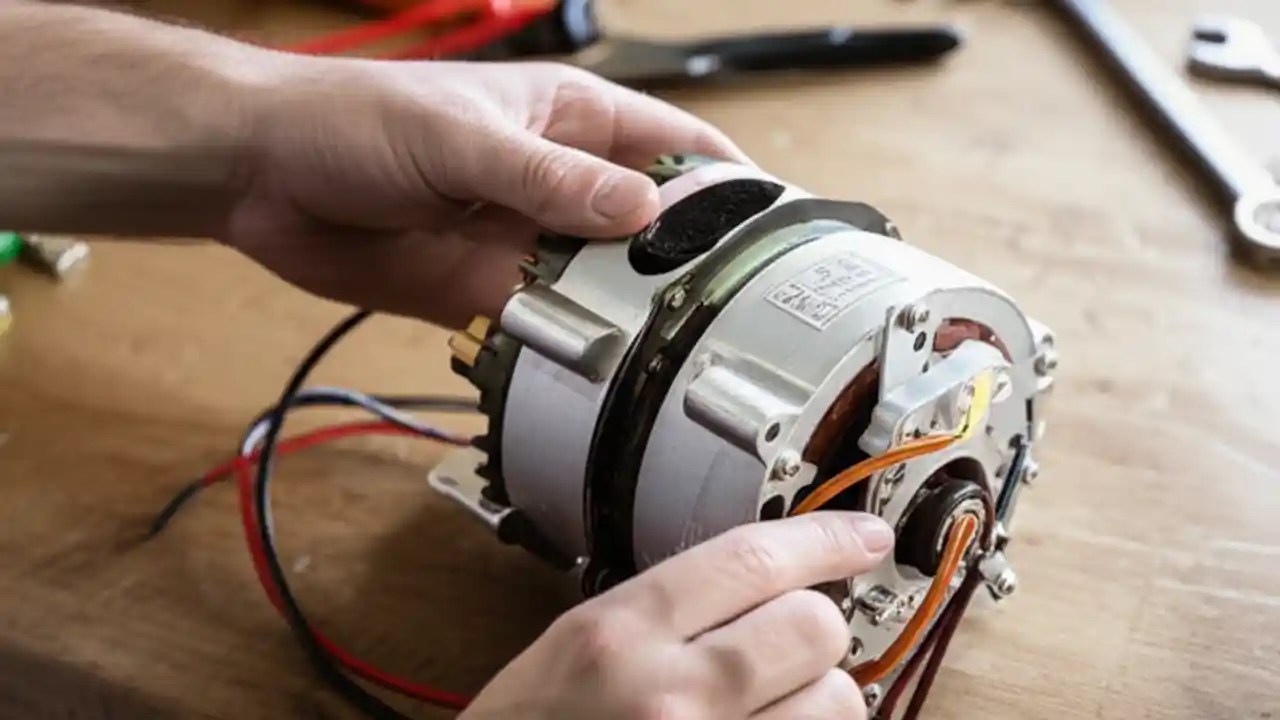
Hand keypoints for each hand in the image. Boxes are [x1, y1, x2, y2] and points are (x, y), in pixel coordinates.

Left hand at [228, 59, 748, 326]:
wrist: (262, 173)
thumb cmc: (356, 116)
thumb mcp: (461, 138)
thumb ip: (549, 179)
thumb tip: (639, 211)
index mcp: (574, 122)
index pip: (678, 148)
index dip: (729, 185)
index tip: (773, 232)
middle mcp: (561, 186)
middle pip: (651, 230)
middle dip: (682, 267)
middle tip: (717, 314)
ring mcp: (527, 243)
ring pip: (602, 286)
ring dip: (624, 314)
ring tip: (657, 348)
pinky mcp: (487, 294)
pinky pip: (544, 326)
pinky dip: (565, 346)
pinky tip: (585, 364)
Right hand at [460, 512, 892, 719]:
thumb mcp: (572, 650)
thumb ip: (665, 612)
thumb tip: (766, 584)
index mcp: (617, 636)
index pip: (751, 559)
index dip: (823, 539)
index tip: (862, 537)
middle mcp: (669, 698)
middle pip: (814, 627)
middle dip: (815, 632)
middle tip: (785, 649)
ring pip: (837, 702)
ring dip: (818, 701)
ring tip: (768, 711)